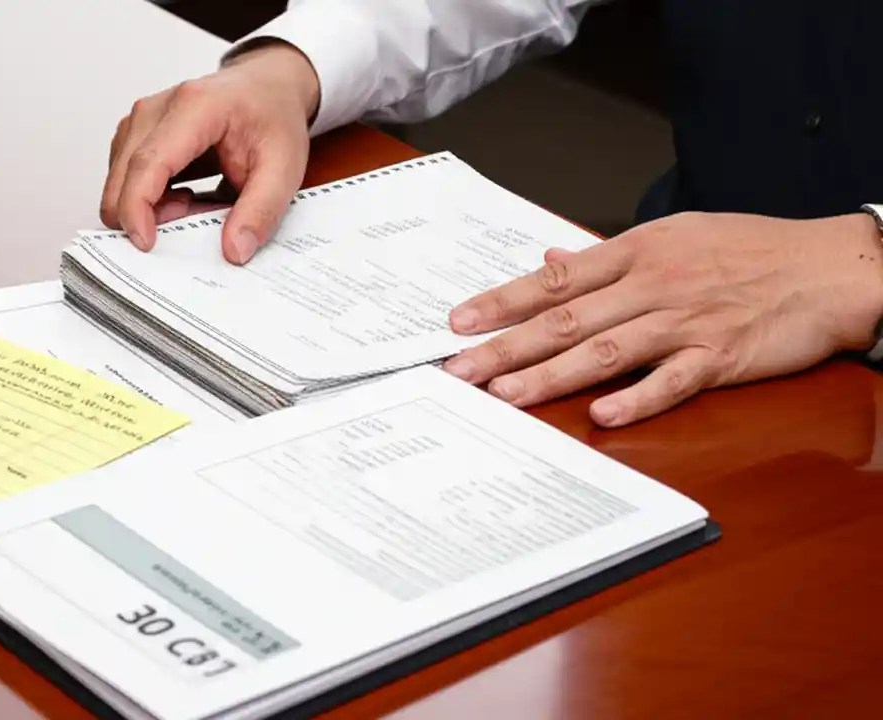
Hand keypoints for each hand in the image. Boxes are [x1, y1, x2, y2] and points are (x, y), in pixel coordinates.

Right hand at [100, 42, 319, 264]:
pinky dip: (149, 199)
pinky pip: (125, 178)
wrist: (269, 86)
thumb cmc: (273, 117)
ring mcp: (141, 119)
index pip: (148, 163)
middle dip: (147, 215)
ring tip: (195, 201)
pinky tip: (183, 194)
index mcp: (195, 107)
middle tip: (193, 218)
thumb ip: (261, 211)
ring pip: (120, 182)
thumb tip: (234, 250)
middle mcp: (157, 108)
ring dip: (150, 207)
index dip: (138, 208)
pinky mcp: (135, 132)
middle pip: (124, 176)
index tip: (146, 244)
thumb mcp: (284, 168)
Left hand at [443, 211, 882, 426]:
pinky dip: (637, 399)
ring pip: (607, 350)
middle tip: (458, 370)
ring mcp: (687, 321)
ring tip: (505, 396)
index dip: (503, 301)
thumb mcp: (676, 237)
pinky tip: (601, 417)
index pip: (555, 280)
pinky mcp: (721, 357)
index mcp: (639, 251)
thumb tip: (550, 260)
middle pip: (567, 319)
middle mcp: (654, 284)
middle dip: (507, 346)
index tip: (458, 321)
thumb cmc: (751, 250)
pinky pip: (673, 381)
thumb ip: (608, 258)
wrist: (832, 266)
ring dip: (551, 375)